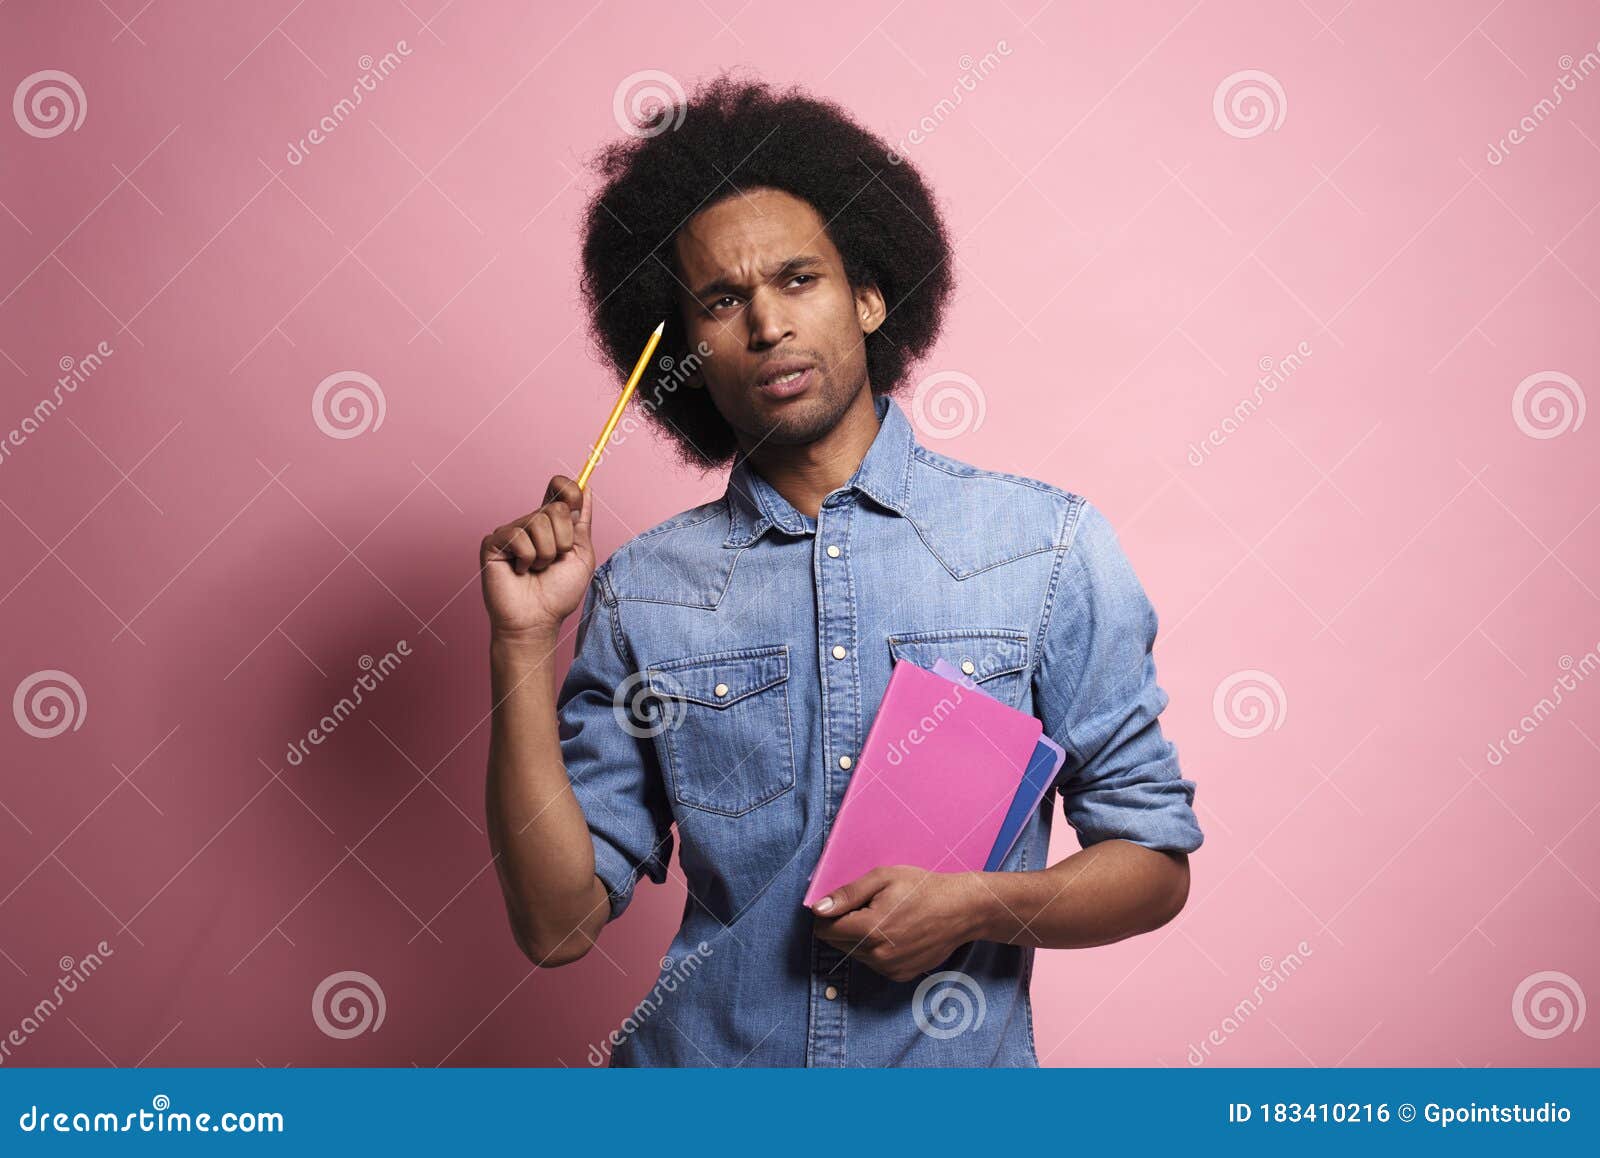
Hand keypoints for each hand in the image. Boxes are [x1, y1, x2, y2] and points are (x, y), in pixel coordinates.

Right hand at [479, 474, 594, 640]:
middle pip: (556, 507)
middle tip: (553, 561)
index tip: (576, 505)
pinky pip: (518, 537)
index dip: (570, 490)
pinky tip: (519, 571)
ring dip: (545, 554)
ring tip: (536, 569)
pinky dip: (527, 559)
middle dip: (563, 540)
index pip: (560, 488)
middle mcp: (531, 523)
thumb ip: (582, 522)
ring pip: (538, 522)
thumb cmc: (559, 593)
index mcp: (553, 523)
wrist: (538, 620)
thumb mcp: (581, 554)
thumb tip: (586, 489)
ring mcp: (512, 531)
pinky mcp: (494, 542)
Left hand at [810, 866, 988, 982]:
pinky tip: (895, 933)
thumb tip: (817, 909)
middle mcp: (877, 955)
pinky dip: (876, 950)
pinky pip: (873, 964)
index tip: (842, 903)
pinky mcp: (900, 975)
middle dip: (843, 926)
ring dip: (859, 938)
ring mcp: (889, 969)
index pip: (824, 930)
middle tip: (868, 907)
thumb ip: (847, 894)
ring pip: (854, 954)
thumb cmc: (922, 888)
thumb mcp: (882, 878)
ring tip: (885, 919)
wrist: (960, 910)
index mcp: (869, 929)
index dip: (827, 915)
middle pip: (837, 944)